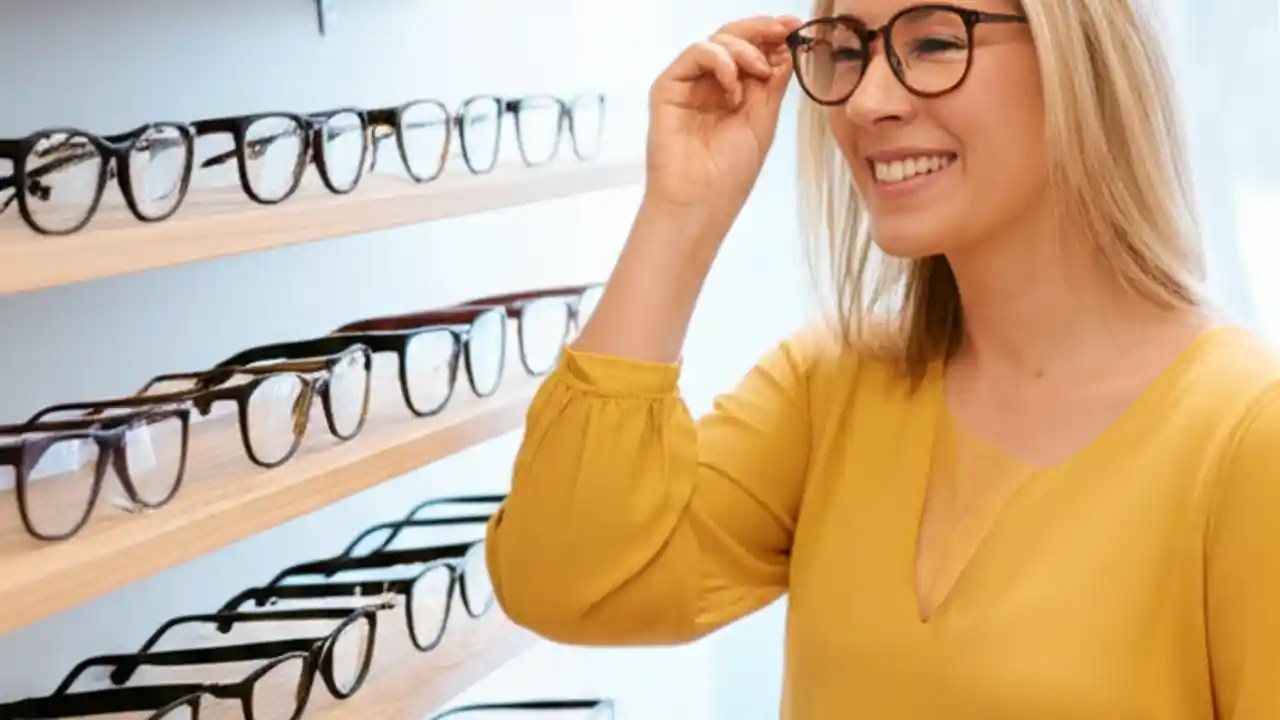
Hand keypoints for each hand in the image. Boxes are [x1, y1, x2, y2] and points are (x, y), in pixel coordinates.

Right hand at [644, 15, 803, 230]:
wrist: (701, 202)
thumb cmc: (730, 173)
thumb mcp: (763, 121)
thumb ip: (772, 84)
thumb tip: (785, 47)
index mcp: (735, 93)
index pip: (751, 50)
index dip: (772, 35)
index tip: (794, 26)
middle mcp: (710, 85)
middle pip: (732, 37)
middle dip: (760, 29)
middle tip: (782, 29)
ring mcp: (689, 85)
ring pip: (715, 40)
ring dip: (743, 48)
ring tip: (758, 72)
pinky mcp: (668, 88)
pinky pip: (694, 54)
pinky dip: (719, 60)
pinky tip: (732, 84)